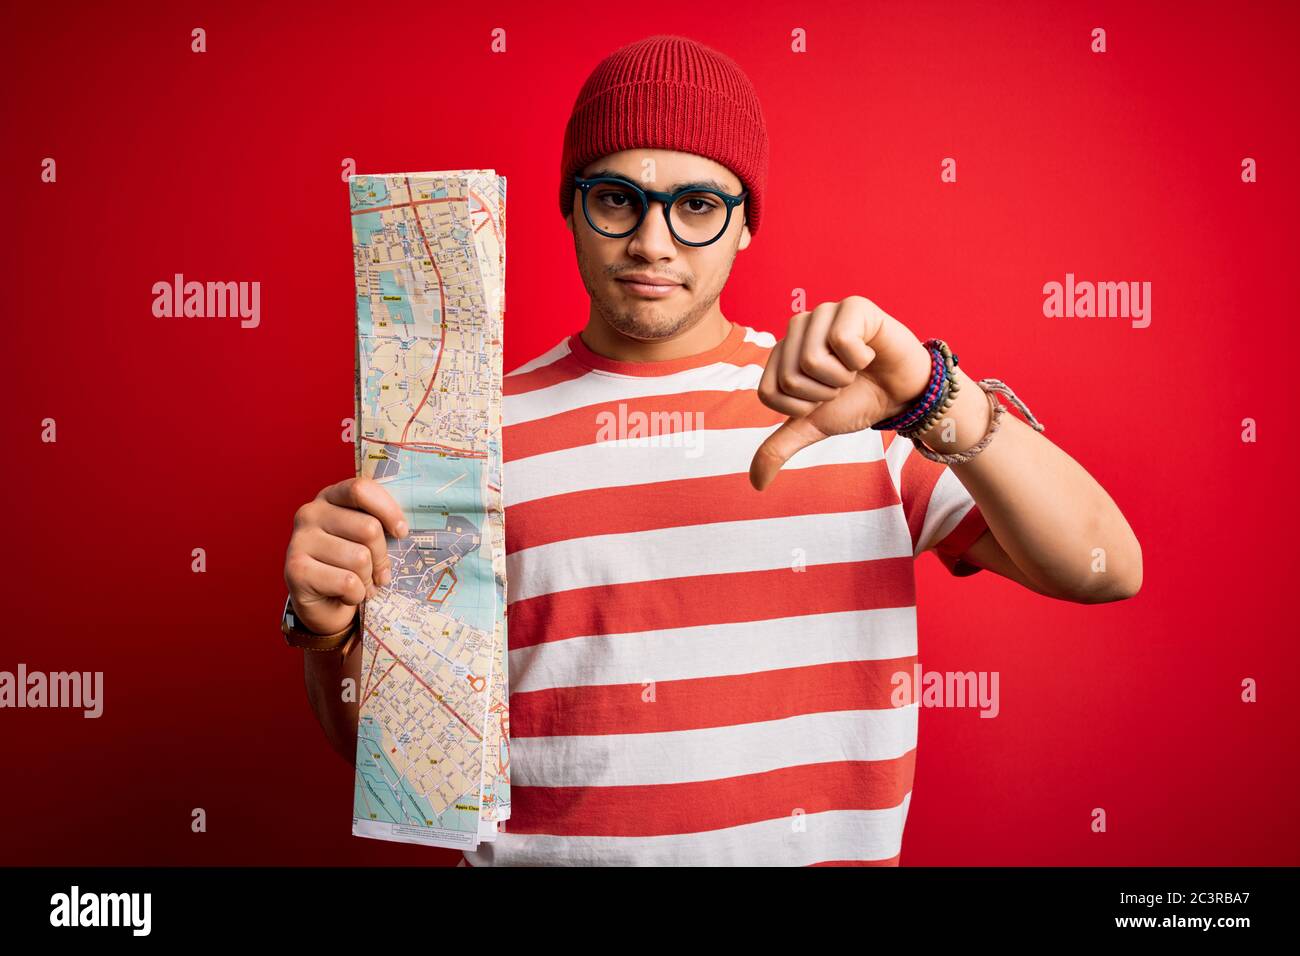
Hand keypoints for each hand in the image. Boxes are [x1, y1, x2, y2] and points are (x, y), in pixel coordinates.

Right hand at [283, 477, 408, 634]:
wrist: (322, 605)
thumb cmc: (350, 566)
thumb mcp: (365, 538)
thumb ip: (380, 523)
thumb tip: (402, 528)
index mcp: (329, 497)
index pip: (361, 489)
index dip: (388, 510)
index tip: (401, 532)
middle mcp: (310, 513)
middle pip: (369, 528)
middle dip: (382, 558)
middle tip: (380, 573)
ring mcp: (299, 541)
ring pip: (360, 558)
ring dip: (368, 579)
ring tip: (360, 584)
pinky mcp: (296, 570)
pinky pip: (348, 582)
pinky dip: (356, 595)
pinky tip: (345, 595)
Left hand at [749, 296, 933, 490]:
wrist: (903, 394)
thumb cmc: (857, 401)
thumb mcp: (815, 426)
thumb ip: (781, 447)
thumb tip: (756, 483)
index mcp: (780, 353)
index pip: (769, 393)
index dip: (801, 408)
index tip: (823, 398)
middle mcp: (797, 327)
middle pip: (790, 378)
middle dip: (823, 394)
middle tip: (844, 383)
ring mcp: (824, 312)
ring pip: (812, 360)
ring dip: (841, 378)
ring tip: (856, 369)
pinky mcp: (853, 305)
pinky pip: (842, 340)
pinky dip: (860, 359)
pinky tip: (869, 353)